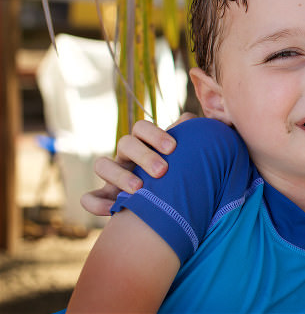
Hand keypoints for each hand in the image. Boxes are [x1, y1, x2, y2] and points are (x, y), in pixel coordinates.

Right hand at [80, 113, 195, 214]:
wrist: (168, 203)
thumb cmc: (177, 172)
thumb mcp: (183, 154)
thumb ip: (187, 136)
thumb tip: (190, 119)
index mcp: (144, 142)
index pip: (142, 128)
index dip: (155, 134)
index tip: (173, 148)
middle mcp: (126, 155)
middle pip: (125, 143)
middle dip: (143, 156)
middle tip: (162, 171)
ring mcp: (112, 175)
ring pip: (102, 165)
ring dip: (119, 175)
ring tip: (138, 189)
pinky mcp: (104, 197)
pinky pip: (89, 198)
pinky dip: (95, 203)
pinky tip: (112, 210)